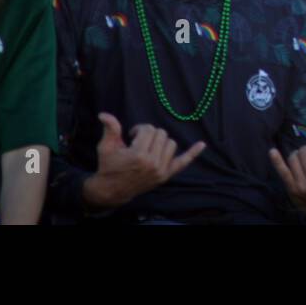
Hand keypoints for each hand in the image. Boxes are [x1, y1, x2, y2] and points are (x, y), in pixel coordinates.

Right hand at [82, 113, 205, 209]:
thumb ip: (110, 129)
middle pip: (162, 134)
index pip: (149, 130)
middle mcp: (152, 163)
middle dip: (150, 134)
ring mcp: (161, 171)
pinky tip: (202, 144)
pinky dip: (192, 153)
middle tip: (139, 142)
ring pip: (171, 144)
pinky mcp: (166, 176)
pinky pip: (183, 163)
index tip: (131, 136)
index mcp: (138, 155)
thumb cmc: (109, 166)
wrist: (112, 190)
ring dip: (161, 142)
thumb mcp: (106, 147)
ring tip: (148, 148)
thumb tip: (104, 114)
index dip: (140, 129)